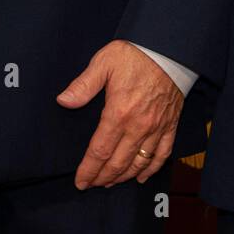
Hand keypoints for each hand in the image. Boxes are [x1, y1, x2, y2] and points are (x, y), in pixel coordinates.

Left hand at [57, 41, 181, 188]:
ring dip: (123, 177)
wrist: (169, 49)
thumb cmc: (135, 54)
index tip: (80, 181)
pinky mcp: (170, 125)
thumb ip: (83, 85)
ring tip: (111, 182)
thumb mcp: (104, 63)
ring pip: (139, 163)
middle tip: (92, 185)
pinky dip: (151, 169)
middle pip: (118, 163)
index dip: (88, 170)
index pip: (99, 151)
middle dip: (103, 178)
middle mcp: (138, 126)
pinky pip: (162, 154)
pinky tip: (141, 177)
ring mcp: (156, 128)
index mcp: (118, 113)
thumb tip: (63, 101)